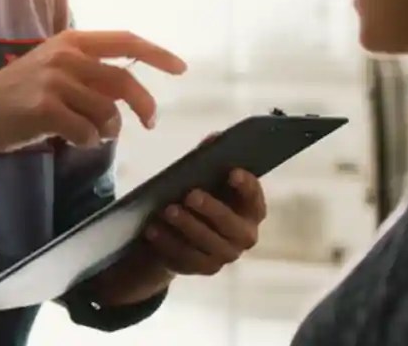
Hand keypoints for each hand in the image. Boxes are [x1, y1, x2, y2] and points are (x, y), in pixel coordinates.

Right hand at [0, 30, 186, 152]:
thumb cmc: (17, 94)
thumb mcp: (54, 69)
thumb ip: (90, 73)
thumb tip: (131, 92)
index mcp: (72, 41)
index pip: (125, 40)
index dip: (156, 54)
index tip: (181, 68)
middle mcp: (66, 56)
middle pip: (124, 81)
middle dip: (144, 106)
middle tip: (150, 124)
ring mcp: (55, 81)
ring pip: (108, 112)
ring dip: (107, 130)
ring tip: (90, 133)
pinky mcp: (46, 108)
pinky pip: (87, 132)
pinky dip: (87, 142)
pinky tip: (70, 140)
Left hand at [141, 168, 266, 275]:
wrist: (184, 230)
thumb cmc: (202, 195)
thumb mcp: (205, 176)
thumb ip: (211, 158)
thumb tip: (214, 139)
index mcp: (251, 210)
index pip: (255, 198)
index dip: (247, 186)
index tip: (232, 172)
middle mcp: (244, 236)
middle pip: (232, 226)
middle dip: (212, 209)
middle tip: (190, 195)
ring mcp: (224, 255)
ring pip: (208, 244)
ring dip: (187, 226)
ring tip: (167, 210)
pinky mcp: (202, 268)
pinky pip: (186, 259)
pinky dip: (167, 243)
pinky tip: (152, 229)